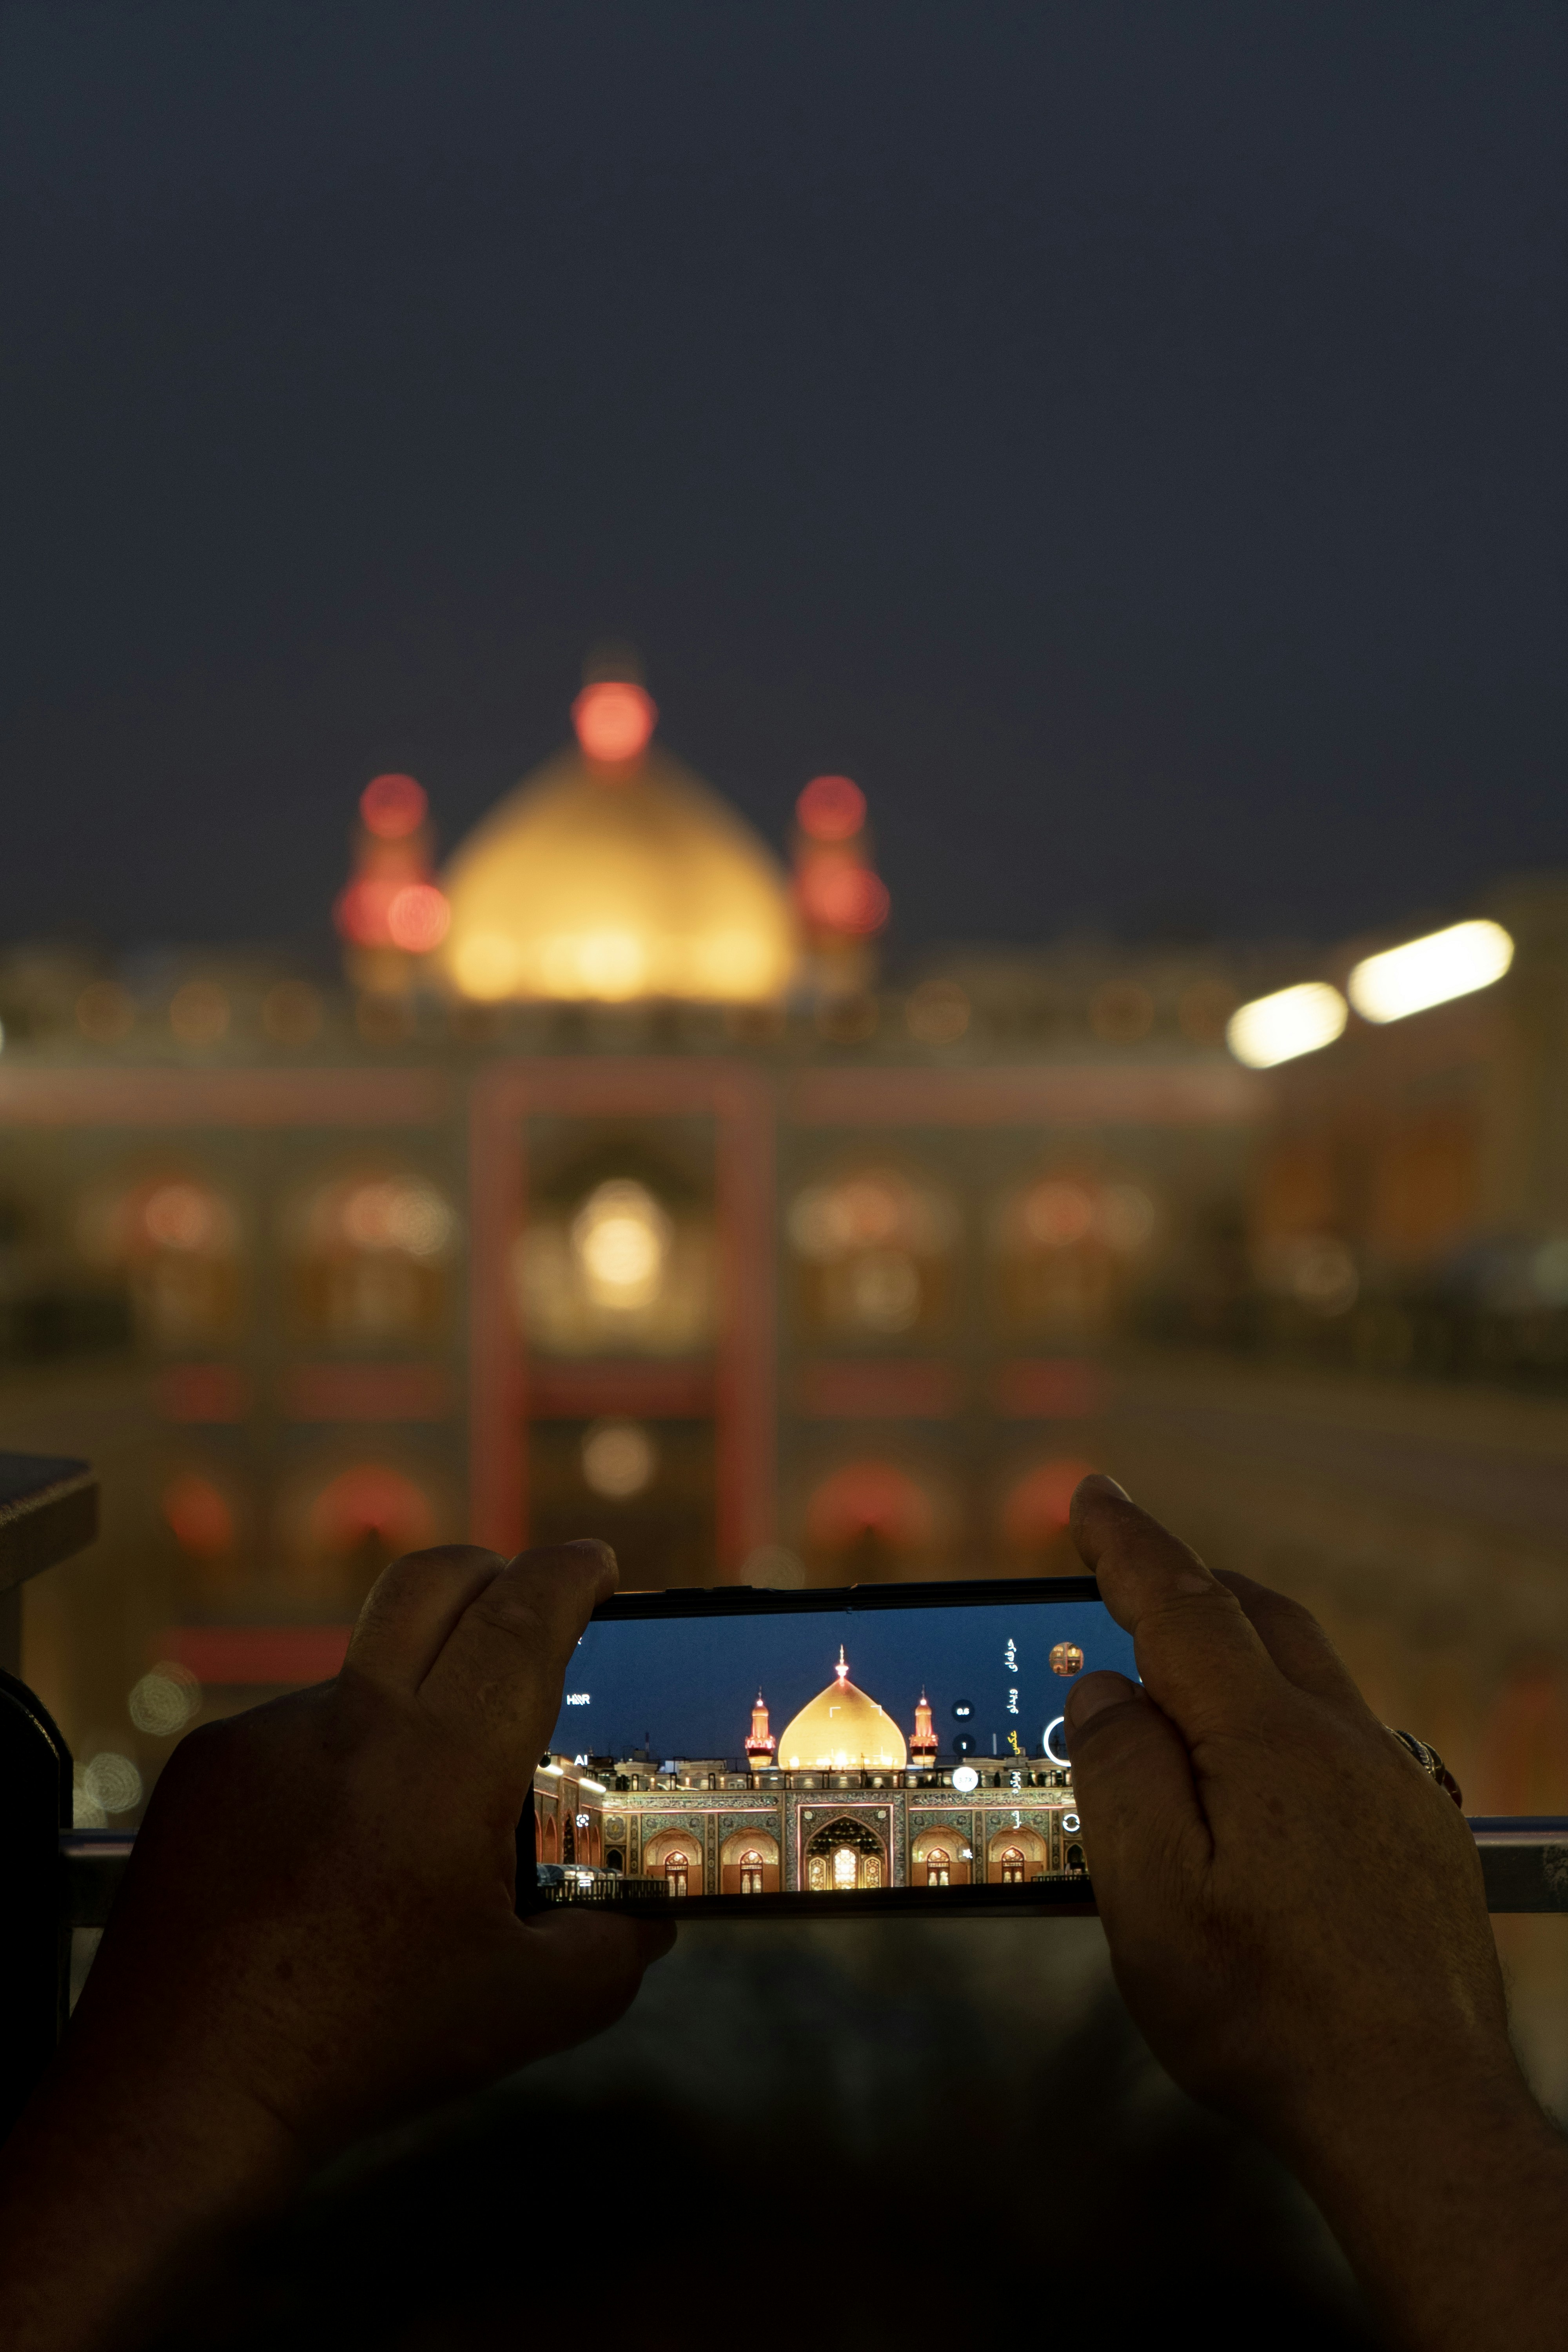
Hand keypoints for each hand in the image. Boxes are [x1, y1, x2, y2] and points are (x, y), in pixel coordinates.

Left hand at [0, 1539, 672, 2350]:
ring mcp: (265, 1738)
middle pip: (430, 1582)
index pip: (522, 1618)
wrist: (181, 2091)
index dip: (569, 1574)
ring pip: (358, 1673)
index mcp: (443, 1762)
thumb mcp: (527, 2010)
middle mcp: (351, 1723)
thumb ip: (611, 1952)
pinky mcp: (203, 1768)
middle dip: (492, 1573)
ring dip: (403, 1700)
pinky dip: (329, 1765)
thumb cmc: (363, 2046)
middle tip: (523, 1602)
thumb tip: (648, 1919)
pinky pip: (289, 1734)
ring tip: (415, 1801)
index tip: (595, 1562)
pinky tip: (328, 1850)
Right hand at [1065, 1474, 1567, 2350]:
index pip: (1182, 1605)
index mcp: (1267, 1743)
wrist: (1417, 2115)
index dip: (1129, 1544)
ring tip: (1186, 1678)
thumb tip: (1106, 1691)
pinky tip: (1263, 1782)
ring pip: (1312, 1678)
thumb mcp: (1150, 1898)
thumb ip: (1120, 1775)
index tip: (1096, 1494)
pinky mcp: (1424, 1842)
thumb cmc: (1270, 2017)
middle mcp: (1343, 1745)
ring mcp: (1396, 1791)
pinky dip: (1287, 1722)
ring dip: (1243, 1652)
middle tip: (1132, 1576)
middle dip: (1191, 1583)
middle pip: (1262, 1620)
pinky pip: (1346, 1742)